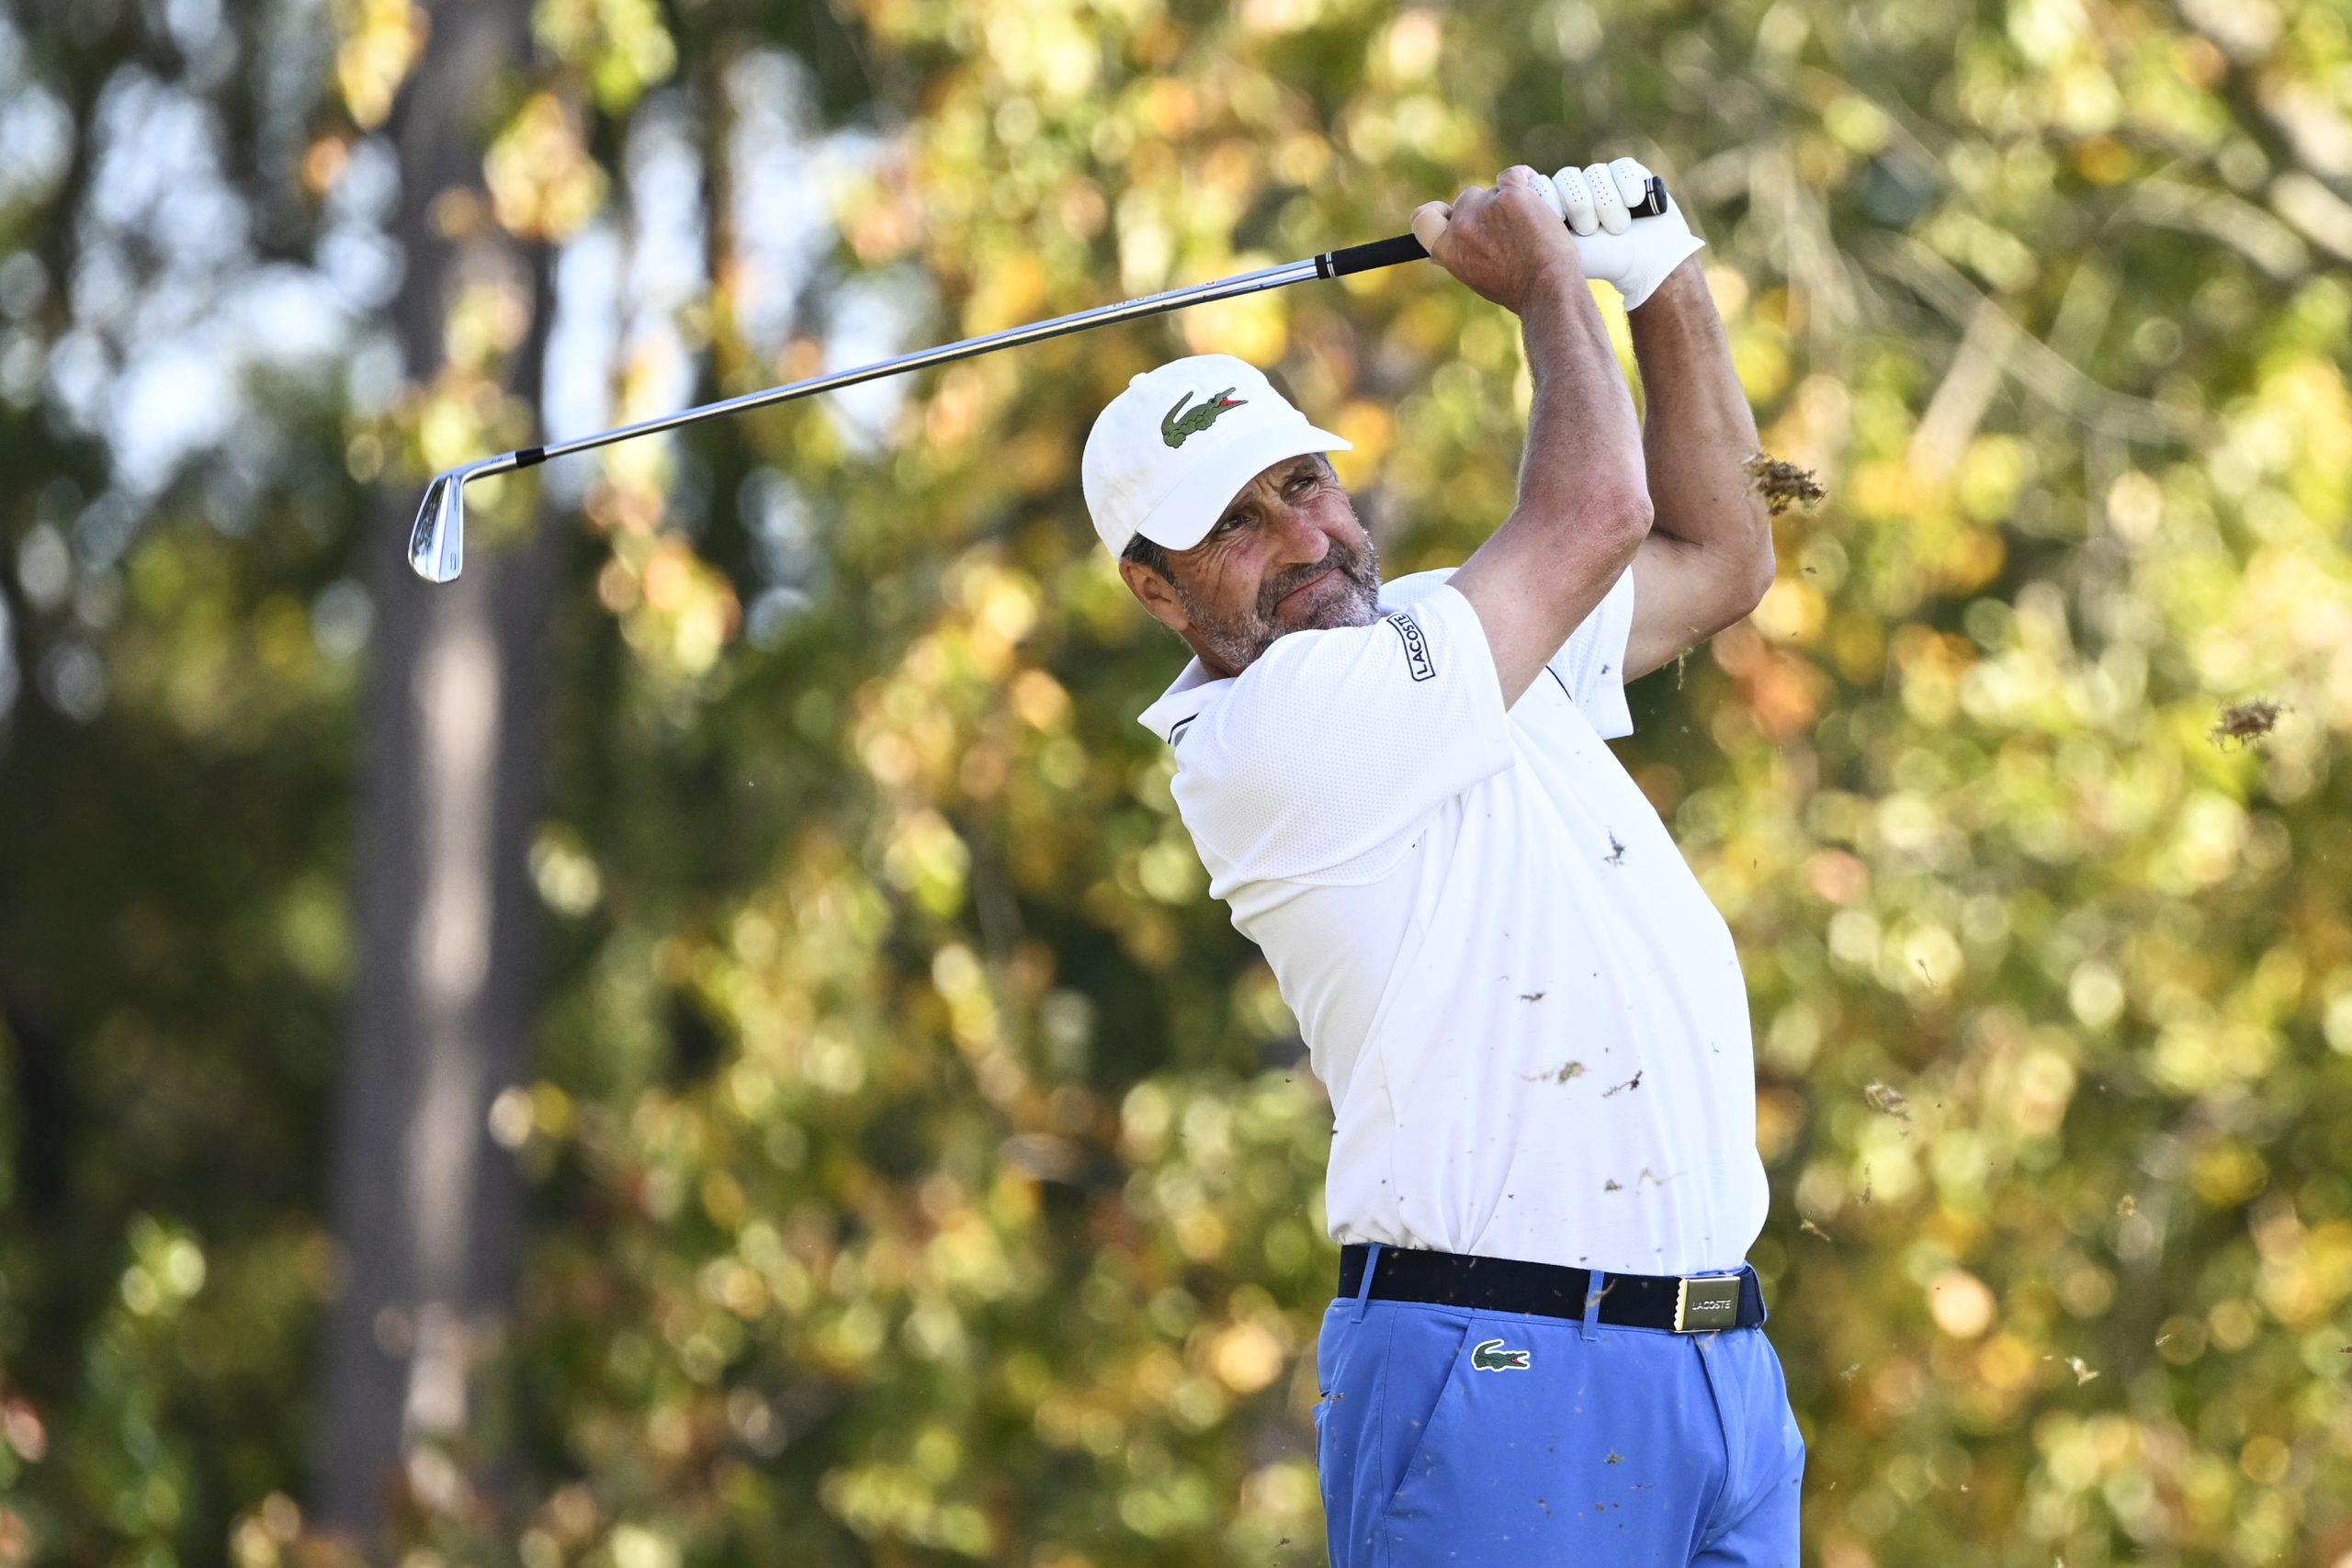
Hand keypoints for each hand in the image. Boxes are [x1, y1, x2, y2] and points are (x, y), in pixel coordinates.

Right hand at [1409, 166, 1585, 316]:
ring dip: (1508, 200)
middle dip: (1484, 207)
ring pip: (1493, 190)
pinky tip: (1533, 190)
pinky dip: (1525, 179)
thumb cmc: (1517, 289)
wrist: (1549, 288)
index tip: (1448, 212)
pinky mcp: (1512, 194)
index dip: (1436, 212)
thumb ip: (1457, 257)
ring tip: (1529, 224)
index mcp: (1447, 250)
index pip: (1423, 219)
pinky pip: (1514, 175)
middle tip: (1507, 228)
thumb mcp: (1475, 278)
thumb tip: (1434, 256)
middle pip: (1466, 199)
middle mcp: (1462, 226)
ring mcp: (1486, 207)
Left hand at [1544, 157, 1703, 309]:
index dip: (1552, 202)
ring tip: (1617, 229)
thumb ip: (1535, 224)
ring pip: (1595, 174)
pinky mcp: (1628, 172)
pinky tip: (1634, 205)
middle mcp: (1576, 187)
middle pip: (1568, 178)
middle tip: (1592, 232)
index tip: (1561, 226)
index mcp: (1554, 204)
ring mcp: (1601, 179)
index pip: (1541, 185)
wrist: (1645, 264)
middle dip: (1582, 208)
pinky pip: (1622, 168)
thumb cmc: (1601, 260)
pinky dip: (1629, 188)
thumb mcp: (1560, 247)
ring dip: (1608, 205)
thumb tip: (1510, 204)